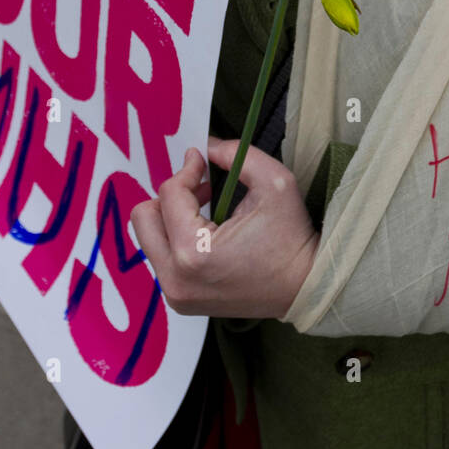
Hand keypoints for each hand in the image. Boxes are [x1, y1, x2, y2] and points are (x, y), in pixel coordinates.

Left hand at [130, 138, 319, 319]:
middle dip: (170, 196)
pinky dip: (178, 237)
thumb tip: (204, 147)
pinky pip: (162, 256)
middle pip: (144, 218)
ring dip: (173, 216)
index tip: (204, 161)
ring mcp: (175, 295)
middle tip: (200, 188)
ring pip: (150, 237)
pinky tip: (207, 231)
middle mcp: (175, 279)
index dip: (187, 169)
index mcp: (193, 253)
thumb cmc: (292, 237)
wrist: (305, 287)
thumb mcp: (274, 181)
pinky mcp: (180, 301)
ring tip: (207, 208)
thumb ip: (236, 154)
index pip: (169, 194)